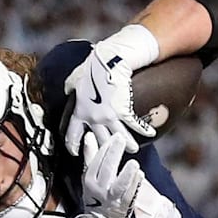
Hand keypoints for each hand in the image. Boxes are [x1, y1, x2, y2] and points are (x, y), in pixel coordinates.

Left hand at [63, 25, 159, 154]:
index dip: (73, 146)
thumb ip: (71, 88)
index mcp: (79, 111)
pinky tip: (149, 134)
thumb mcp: (74, 78)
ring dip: (127, 145)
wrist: (109, 61)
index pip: (72, 135)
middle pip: (98, 141)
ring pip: (118, 138)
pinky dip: (143, 130)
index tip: (76, 153)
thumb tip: (68, 90)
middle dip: (104, 151)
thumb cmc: (92, 67)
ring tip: (132, 150)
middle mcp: (93, 118)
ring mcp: (108, 117)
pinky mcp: (123, 111)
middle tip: (109, 156)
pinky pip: (134, 125)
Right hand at [69, 133, 141, 217]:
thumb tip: (89, 136)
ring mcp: (113, 198)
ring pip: (119, 185)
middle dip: (114, 154)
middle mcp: (100, 189)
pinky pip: (131, 193)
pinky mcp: (125, 205)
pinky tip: (140, 174)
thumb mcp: (88, 175)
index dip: (106, 147)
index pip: (97, 160)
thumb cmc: (95, 195)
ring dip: (127, 174)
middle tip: (121, 140)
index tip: (114, 136)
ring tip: (133, 164)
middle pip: (107, 170)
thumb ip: (90, 155)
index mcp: (90, 180)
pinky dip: (136, 184)